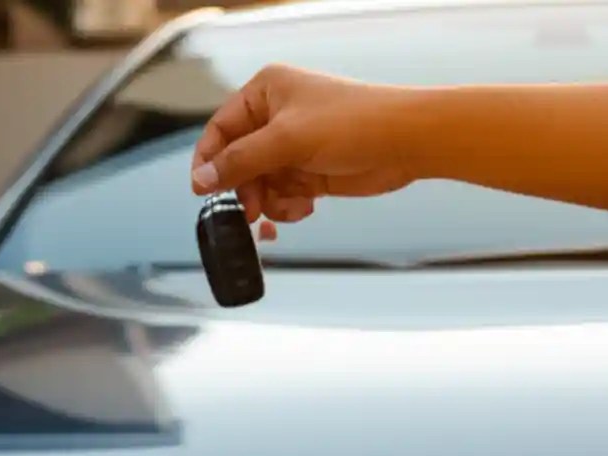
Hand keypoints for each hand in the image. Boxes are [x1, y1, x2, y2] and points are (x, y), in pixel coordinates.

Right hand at [190, 63, 422, 236]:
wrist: (406, 142)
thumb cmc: (353, 123)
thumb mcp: (287, 140)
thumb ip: (240, 161)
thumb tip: (202, 180)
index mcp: (266, 92)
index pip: (221, 129)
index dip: (209, 161)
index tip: (202, 190)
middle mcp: (276, 117)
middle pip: (239, 162)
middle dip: (245, 188)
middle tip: (250, 211)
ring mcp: (294, 146)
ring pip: (260, 183)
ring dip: (269, 202)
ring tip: (286, 209)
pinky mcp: (310, 171)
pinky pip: (282, 195)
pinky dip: (288, 207)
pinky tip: (305, 209)